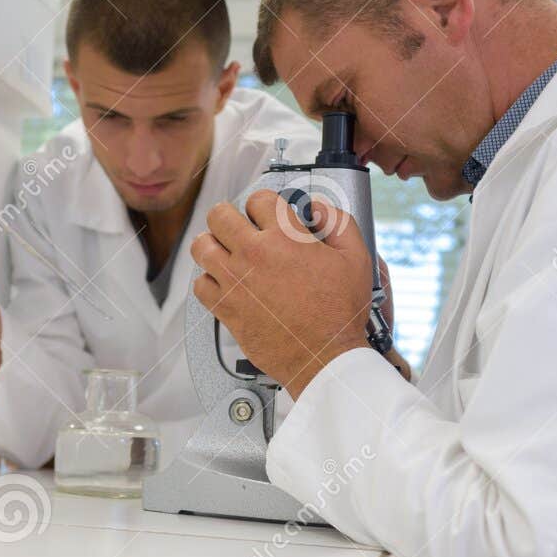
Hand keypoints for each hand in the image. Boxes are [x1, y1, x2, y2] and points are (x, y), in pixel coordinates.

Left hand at [190, 190, 374, 397]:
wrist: (324, 357)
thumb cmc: (339, 314)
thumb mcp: (356, 258)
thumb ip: (338, 222)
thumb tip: (317, 207)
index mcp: (285, 237)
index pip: (258, 199)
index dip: (263, 204)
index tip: (265, 214)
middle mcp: (255, 254)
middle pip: (219, 215)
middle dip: (229, 216)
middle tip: (237, 226)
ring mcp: (236, 281)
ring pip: (202, 246)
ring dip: (212, 244)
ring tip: (223, 250)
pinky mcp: (226, 308)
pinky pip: (200, 285)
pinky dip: (208, 281)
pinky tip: (222, 283)